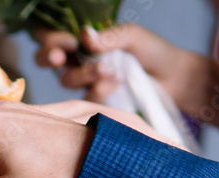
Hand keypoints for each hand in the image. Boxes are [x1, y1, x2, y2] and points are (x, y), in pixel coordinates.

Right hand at [34, 24, 218, 140]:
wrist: (173, 78)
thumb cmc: (152, 51)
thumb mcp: (131, 36)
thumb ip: (107, 37)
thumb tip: (84, 35)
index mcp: (83, 40)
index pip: (51, 35)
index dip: (49, 38)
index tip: (65, 42)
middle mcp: (78, 60)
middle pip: (45, 59)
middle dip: (49, 57)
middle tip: (61, 57)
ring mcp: (85, 83)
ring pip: (66, 80)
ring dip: (83, 74)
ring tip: (107, 70)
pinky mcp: (95, 102)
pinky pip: (85, 98)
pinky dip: (99, 89)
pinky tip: (116, 82)